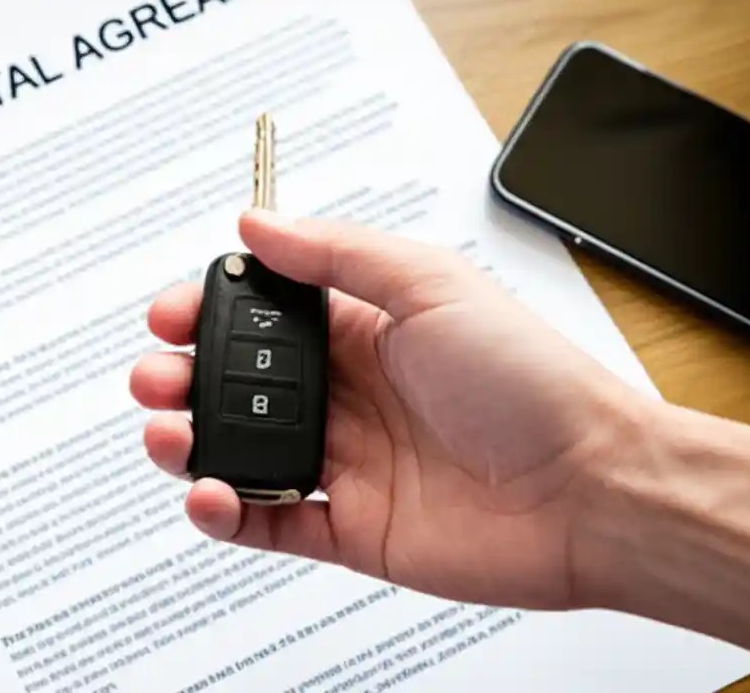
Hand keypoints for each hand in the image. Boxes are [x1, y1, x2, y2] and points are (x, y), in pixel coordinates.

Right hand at [130, 209, 650, 609]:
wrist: (592, 489)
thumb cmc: (532, 382)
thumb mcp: (430, 284)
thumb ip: (337, 254)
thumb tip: (259, 221)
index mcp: (363, 331)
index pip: (261, 317)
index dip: (207, 312)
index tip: (171, 312)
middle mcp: (348, 396)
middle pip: (235, 385)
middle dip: (181, 377)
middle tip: (157, 375)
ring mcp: (345, 463)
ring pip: (237, 452)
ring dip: (187, 443)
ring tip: (169, 433)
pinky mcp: (348, 527)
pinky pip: (266, 523)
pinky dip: (224, 513)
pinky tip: (209, 493)